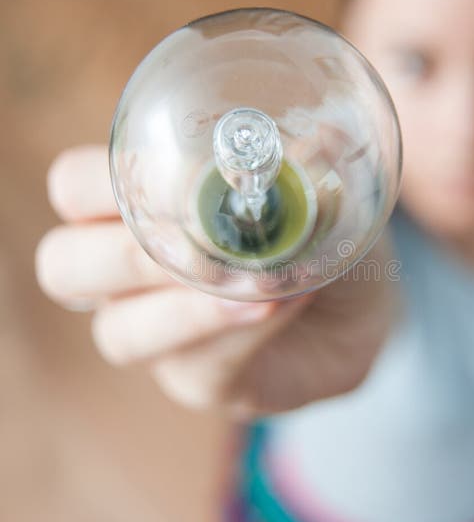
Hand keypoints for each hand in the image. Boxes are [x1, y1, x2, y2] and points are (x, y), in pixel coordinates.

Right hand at [35, 145, 396, 417]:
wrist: (363, 309)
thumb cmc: (323, 232)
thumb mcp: (322, 183)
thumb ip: (307, 163)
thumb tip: (316, 137)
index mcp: (136, 209)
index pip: (73, 188)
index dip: (101, 183)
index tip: (183, 177)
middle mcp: (130, 277)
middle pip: (63, 265)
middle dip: (126, 252)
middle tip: (194, 239)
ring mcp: (160, 337)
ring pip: (117, 332)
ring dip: (183, 304)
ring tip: (252, 284)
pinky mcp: (201, 383)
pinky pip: (195, 365)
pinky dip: (236, 331)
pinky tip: (277, 304)